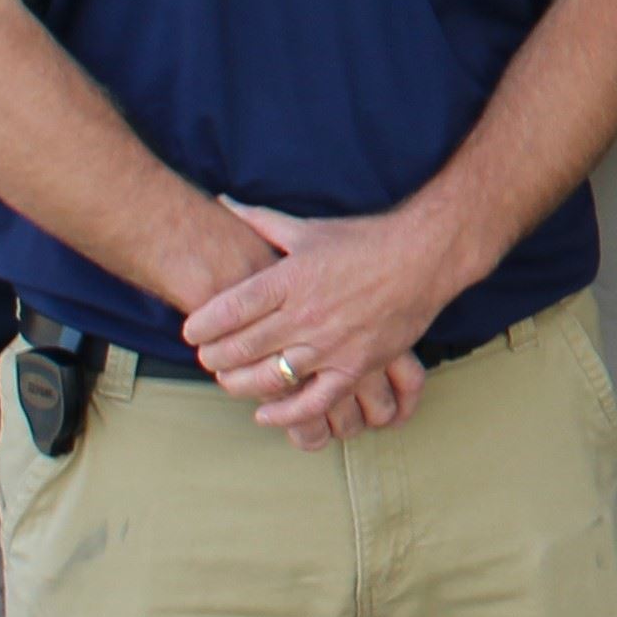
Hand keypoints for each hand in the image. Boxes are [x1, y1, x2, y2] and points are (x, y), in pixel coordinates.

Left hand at [184, 202, 459, 437]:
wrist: (424, 256)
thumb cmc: (364, 241)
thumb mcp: (308, 228)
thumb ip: (261, 221)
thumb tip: (223, 202)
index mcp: (290, 278)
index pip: (230, 308)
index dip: (202, 325)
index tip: (192, 332)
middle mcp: (306, 313)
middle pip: (241, 347)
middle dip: (214, 357)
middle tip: (207, 357)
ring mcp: (331, 343)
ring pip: (269, 377)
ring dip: (240, 384)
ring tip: (230, 379)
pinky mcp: (356, 366)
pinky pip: (315, 401)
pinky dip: (286, 414)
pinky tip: (266, 415)